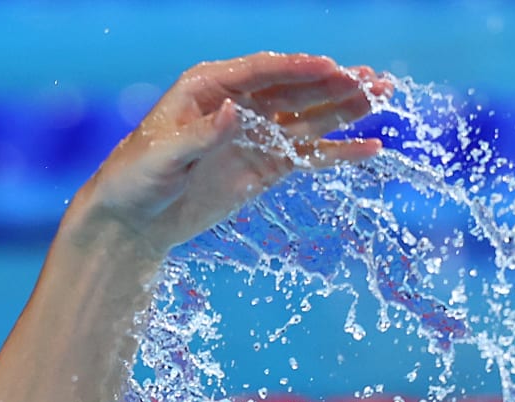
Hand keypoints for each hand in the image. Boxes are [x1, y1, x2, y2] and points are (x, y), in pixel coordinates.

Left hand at [68, 53, 388, 259]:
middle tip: (374, 81)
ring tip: (383, 96)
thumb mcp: (162, 155)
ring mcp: (255, 135)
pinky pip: (307, 155)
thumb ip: (201, 134)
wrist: (132, 219)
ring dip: (345, 108)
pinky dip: (338, 152)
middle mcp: (239, 103)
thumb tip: (235, 111)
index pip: (263, 71)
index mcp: (209, 86)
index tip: (332, 68)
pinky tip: (369, 147)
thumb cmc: (135, 177)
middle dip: (334, 85)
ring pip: (308, 117)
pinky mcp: (265, 167)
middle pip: (295, 90)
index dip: (298, 70)